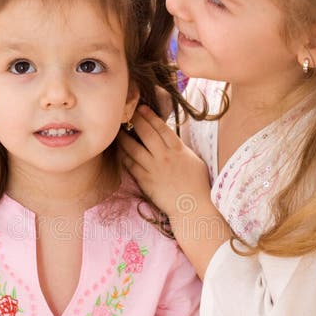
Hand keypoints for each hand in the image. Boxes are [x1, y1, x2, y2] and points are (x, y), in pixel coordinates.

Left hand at [120, 105, 231, 277]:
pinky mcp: (145, 181)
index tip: (142, 107)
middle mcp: (164, 157)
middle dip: (135, 121)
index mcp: (178, 150)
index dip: (150, 116)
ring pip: (134, 148)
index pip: (162, 128)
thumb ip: (180, 148)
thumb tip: (169, 138)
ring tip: (117, 130)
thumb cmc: (197, 185)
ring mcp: (153, 169)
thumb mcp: (194, 160)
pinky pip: (131, 165)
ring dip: (124, 137)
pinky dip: (124, 156)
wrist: (192, 207)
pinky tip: (119, 150)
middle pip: (146, 134)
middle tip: (126, 112)